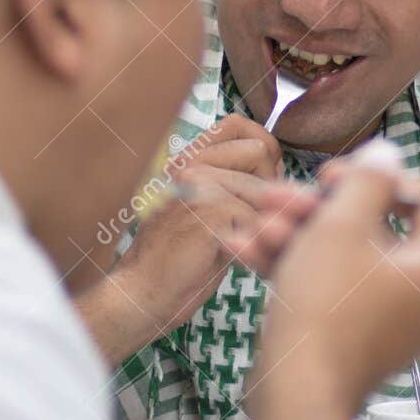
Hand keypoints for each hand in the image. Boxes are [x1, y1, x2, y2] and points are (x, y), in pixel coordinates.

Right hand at [80, 116, 282, 362]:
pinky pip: (259, 219)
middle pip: (261, 152)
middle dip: (269, 187)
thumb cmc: (181, 259)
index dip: (260, 146)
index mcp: (188, 159)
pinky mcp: (210, 211)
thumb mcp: (207, 210)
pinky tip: (230, 256)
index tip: (260, 177)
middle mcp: (190, 164)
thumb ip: (234, 181)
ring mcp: (199, 185)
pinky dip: (255, 243)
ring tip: (236, 243)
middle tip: (248, 221)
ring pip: (264, 190)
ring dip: (262, 222)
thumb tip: (277, 161)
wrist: (142, 295)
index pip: (236, 124)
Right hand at [244, 146, 419, 390]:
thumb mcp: (342, 227)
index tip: (332, 176)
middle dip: (318, 209)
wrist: (296, 396)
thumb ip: (368, 180)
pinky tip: (245, 249)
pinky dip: (296, 269)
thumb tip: (388, 153)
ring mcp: (393, 321)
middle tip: (278, 196)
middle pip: (376, 229)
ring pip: (345, 260)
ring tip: (253, 222)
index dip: (376, 178)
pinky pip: (335, 290)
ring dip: (296, 235)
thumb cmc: (326, 307)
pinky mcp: (358, 339)